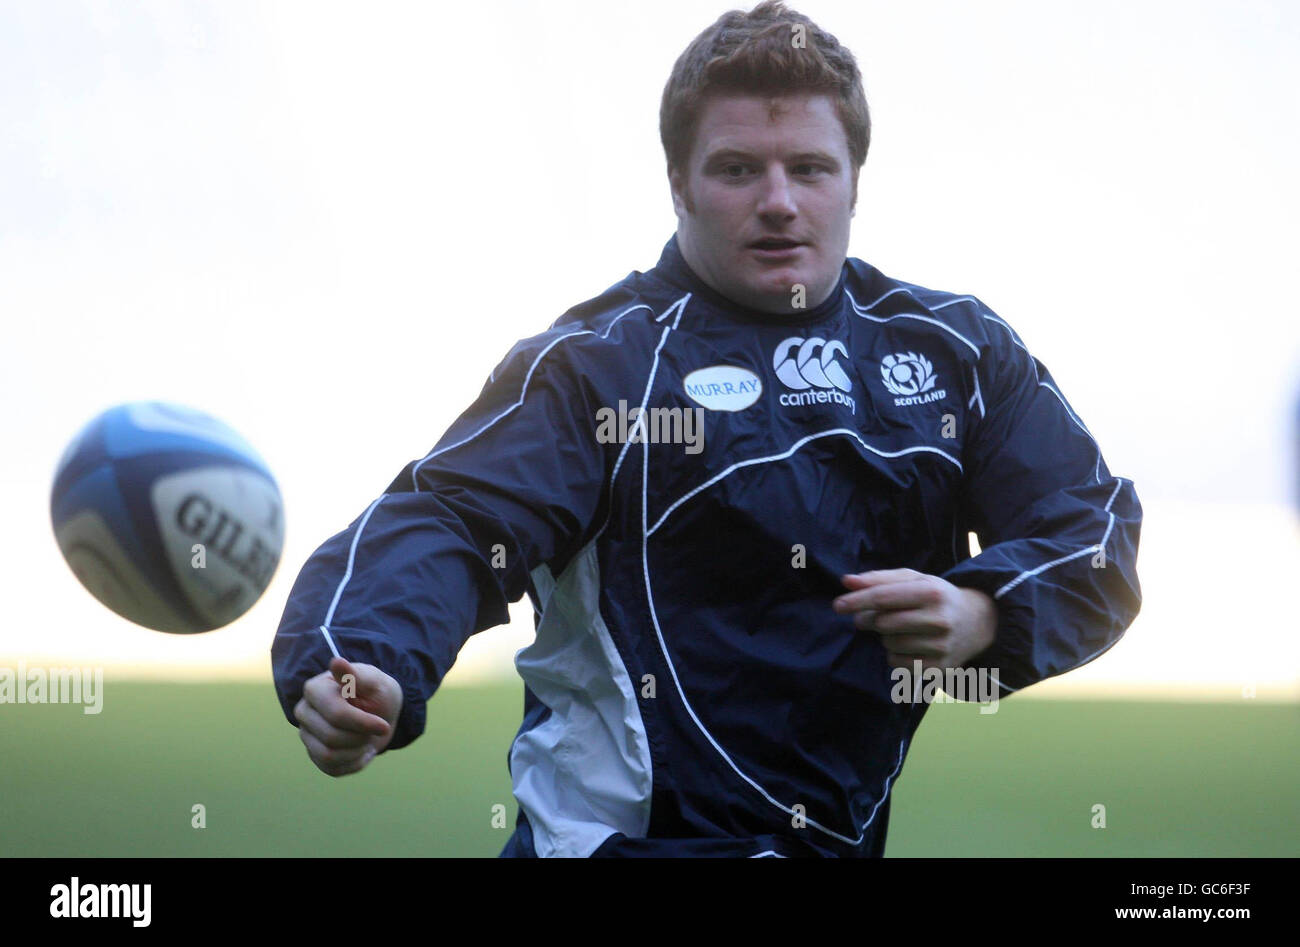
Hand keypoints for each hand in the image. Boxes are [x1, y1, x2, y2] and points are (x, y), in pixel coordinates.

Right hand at [293, 656, 402, 776]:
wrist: (380, 712)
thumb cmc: (377, 693)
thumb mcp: (374, 682)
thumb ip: (355, 676)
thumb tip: (336, 662)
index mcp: (315, 689)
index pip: (335, 714)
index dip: (363, 723)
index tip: (384, 725)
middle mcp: (304, 711)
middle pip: (331, 738)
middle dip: (361, 737)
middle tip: (376, 729)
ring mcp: (306, 734)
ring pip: (328, 756)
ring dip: (358, 751)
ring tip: (369, 739)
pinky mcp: (313, 753)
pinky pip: (332, 769)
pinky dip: (355, 763)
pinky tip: (363, 751)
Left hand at [832, 569, 996, 669]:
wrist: (978, 622)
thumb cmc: (936, 597)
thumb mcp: (914, 580)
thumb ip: (879, 579)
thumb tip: (846, 581)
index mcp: (931, 592)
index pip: (884, 597)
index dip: (857, 601)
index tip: (837, 605)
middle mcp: (939, 619)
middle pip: (883, 623)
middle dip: (869, 620)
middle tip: (869, 618)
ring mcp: (941, 646)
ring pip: (889, 644)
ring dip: (885, 637)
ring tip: (901, 629)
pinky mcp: (939, 668)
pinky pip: (897, 663)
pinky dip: (894, 655)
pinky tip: (908, 645)